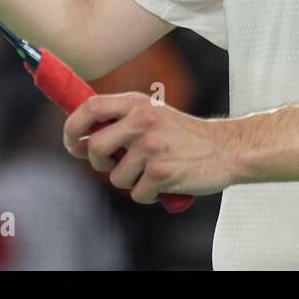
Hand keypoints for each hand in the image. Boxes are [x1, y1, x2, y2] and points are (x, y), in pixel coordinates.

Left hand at [63, 93, 239, 202]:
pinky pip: (137, 194)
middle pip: (95, 147)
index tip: (72, 143)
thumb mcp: (153, 114)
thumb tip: (80, 141)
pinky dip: (149, 195)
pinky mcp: (162, 172)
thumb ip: (120, 121)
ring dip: (130, 181)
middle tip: (114, 164)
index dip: (72, 126)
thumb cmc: (184, 135)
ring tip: (152, 171)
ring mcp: (152, 147)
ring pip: (116, 177)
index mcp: (137, 103)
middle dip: (98, 162)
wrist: (226, 148)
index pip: (90, 106)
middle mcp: (142, 121)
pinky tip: (165, 182)